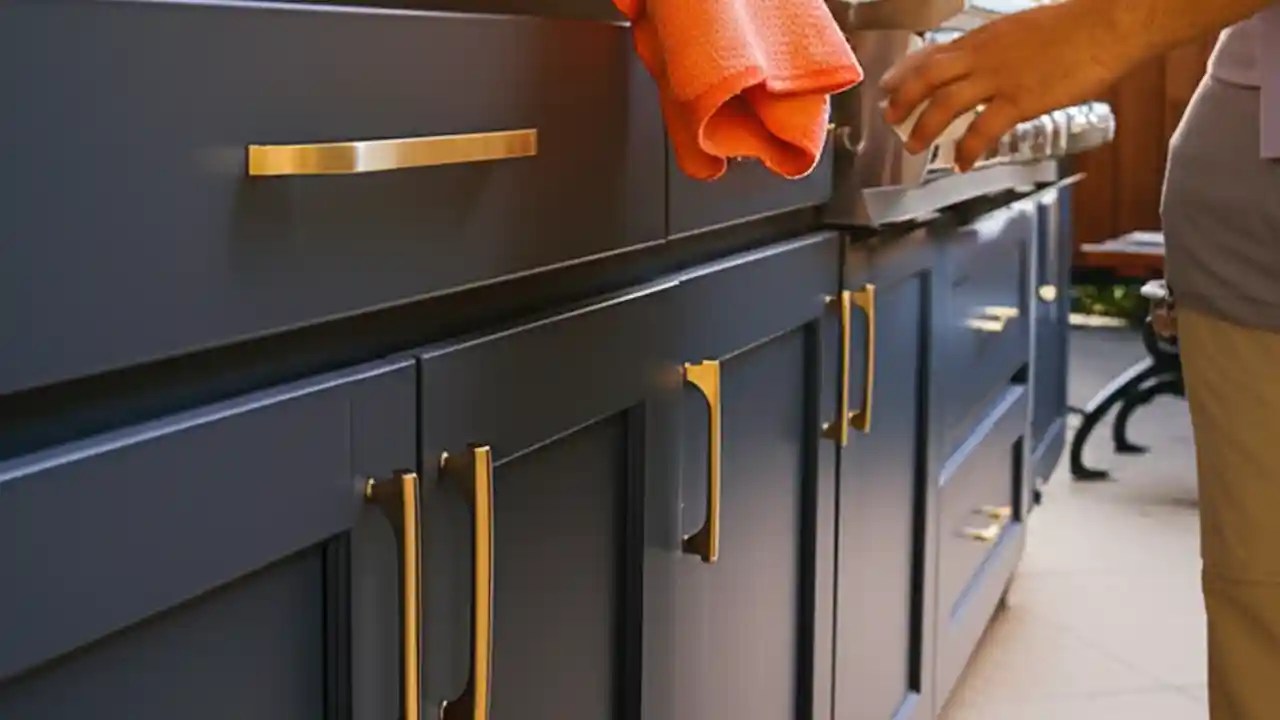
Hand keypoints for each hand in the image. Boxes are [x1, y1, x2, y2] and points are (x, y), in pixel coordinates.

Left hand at [880, 2, 1133, 170]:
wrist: (1110, 23)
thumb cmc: (1075, 26)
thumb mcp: (1024, 30)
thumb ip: (1001, 50)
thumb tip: (989, 67)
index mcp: (984, 37)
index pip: (932, 53)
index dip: (905, 71)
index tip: (888, 85)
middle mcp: (983, 55)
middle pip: (927, 78)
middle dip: (903, 100)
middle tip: (890, 119)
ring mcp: (999, 78)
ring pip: (945, 104)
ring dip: (925, 128)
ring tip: (914, 147)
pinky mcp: (1020, 100)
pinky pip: (983, 129)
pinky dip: (967, 148)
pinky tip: (961, 162)